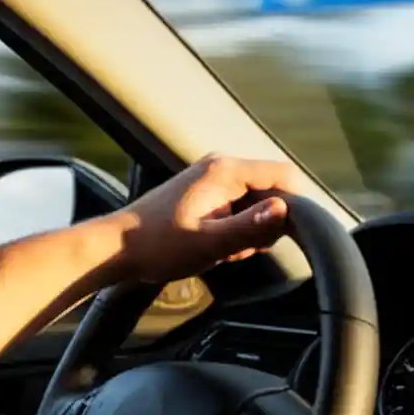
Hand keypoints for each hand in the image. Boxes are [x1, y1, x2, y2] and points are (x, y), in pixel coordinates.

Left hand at [111, 154, 306, 283]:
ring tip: (222, 249)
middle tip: (240, 248)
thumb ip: (250, 227)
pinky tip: (215, 245)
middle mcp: (222, 166)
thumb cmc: (158, 246)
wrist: (116, 248)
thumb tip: (286, 210)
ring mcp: (213, 178)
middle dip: (267, 224)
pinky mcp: (207, 192)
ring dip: (250, 230)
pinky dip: (236, 230)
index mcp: (225, 171)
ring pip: (257, 203)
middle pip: (272, 190)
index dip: (297, 205)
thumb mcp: (209, 244)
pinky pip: (240, 208)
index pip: (284, 175)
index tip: (289, 235)